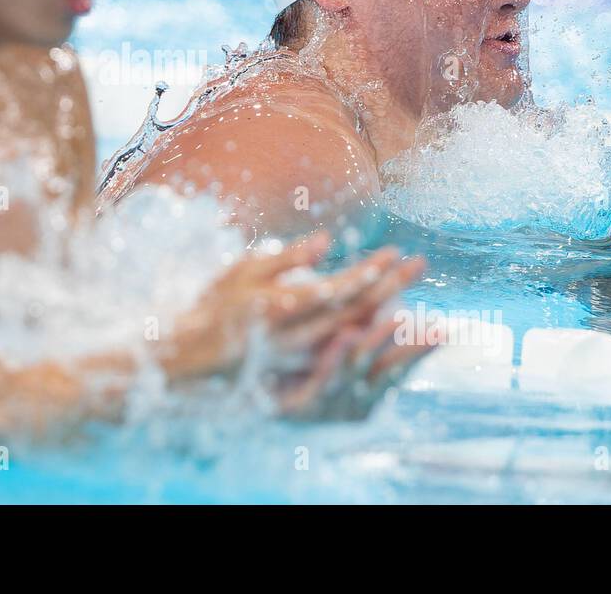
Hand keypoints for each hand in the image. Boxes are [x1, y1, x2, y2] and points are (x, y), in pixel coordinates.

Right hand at [158, 233, 430, 413]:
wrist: (191, 358)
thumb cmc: (215, 306)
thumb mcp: (243, 271)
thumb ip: (286, 258)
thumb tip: (326, 241)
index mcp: (281, 305)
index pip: (338, 287)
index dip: (370, 270)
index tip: (396, 252)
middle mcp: (297, 334)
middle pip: (356, 310)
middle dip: (391, 286)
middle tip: (419, 263)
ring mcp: (302, 356)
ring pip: (354, 334)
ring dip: (387, 312)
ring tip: (413, 288)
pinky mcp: (302, 368)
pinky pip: (344, 350)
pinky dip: (369, 334)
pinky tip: (389, 320)